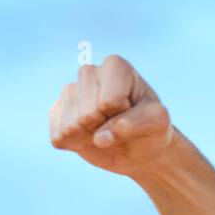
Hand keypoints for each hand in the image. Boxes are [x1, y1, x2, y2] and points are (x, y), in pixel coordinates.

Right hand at [49, 55, 172, 176]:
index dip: (123, 116)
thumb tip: (100, 138)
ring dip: (91, 138)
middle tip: (119, 126)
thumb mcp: (157, 123)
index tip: (133, 112)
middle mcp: (89, 72)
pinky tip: (89, 137)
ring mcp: (70, 91)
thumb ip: (135, 124)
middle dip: (105, 128)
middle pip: (87, 115)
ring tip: (105, 131)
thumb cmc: (151, 130)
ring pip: (70, 126)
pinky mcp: (57, 112)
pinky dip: (76, 145)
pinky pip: (58, 136)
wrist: (140, 148)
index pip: (108, 102)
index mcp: (115, 66)